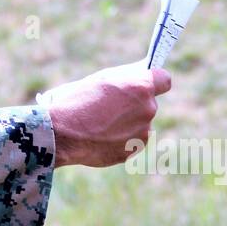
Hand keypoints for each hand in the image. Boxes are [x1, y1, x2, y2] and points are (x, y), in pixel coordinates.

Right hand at [44, 62, 171, 168]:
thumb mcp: (102, 79)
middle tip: (110, 105)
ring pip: (140, 123)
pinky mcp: (133, 150)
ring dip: (128, 123)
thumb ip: (127, 79)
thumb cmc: (78, 101)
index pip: (164, 80)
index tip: (147, 82)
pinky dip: (121, 139)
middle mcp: (147, 110)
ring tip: (101, 123)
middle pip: (149, 103)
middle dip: (134, 104)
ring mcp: (142, 132)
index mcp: (141, 87)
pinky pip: (132, 141)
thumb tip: (140, 74)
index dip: (155, 80)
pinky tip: (100, 136)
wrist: (62, 133)